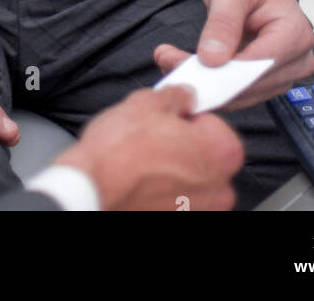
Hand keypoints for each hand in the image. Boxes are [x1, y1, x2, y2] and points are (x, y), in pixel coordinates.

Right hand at [57, 86, 243, 210]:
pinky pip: (178, 197)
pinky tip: (143, 175)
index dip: (190, 116)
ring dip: (175, 165)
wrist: (91, 187)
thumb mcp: (149, 101)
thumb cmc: (118, 152)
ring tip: (145, 155)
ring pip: (192, 177)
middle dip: (185, 142)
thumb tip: (184, 96)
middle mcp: (218, 187)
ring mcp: (200, 209)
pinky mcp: (176, 218)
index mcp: (221, 153)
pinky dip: (165, 186)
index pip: (216, 123)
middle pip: (208, 153)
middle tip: (157, 133)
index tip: (173, 116)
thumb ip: (178, 95)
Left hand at [153, 0, 313, 110]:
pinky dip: (210, 81)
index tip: (185, 69)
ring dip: (204, 82)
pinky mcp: (266, 79)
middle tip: (166, 60)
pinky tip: (184, 64)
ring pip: (241, 94)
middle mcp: (296, 58)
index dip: (222, 74)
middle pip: (249, 85)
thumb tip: (213, 59)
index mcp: (294, 33)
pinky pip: (237, 90)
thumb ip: (223, 22)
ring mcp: (283, 72)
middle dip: (207, 79)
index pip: (258, 66)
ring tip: (169, 59)